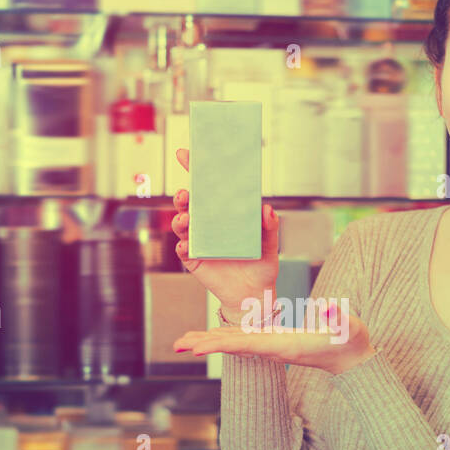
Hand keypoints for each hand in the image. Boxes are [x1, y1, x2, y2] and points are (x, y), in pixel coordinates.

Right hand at [171, 147, 278, 314]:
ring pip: (182, 224)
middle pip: (190, 204)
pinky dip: (182, 245)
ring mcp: (199, 241)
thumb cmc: (262, 265)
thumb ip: (270, 227)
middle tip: (185, 194)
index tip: (186, 155)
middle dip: (183, 196)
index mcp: (224, 214)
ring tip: (185, 219)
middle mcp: (208, 224)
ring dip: (180, 219)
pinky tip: (186, 244)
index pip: (208, 189)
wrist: (254, 294)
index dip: (196, 171)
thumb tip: (268, 209)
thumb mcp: (270, 244)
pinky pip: (183, 250)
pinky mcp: (193, 259)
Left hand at [173, 302, 376, 375]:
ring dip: (207, 342)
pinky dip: (222, 337)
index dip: (222, 344)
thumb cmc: (351, 341)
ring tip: (181, 343)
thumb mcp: (350, 327)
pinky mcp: (273, 342)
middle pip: (233, 346)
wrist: (352, 358)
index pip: (248, 344)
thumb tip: (329, 307)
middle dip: (205, 345)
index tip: (199, 348)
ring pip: (233, 344)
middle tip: (176, 346)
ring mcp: (272, 346)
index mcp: (285, 345)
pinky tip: (207, 335)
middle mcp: (273, 348)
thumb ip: (340, 318)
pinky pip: (241, 340)